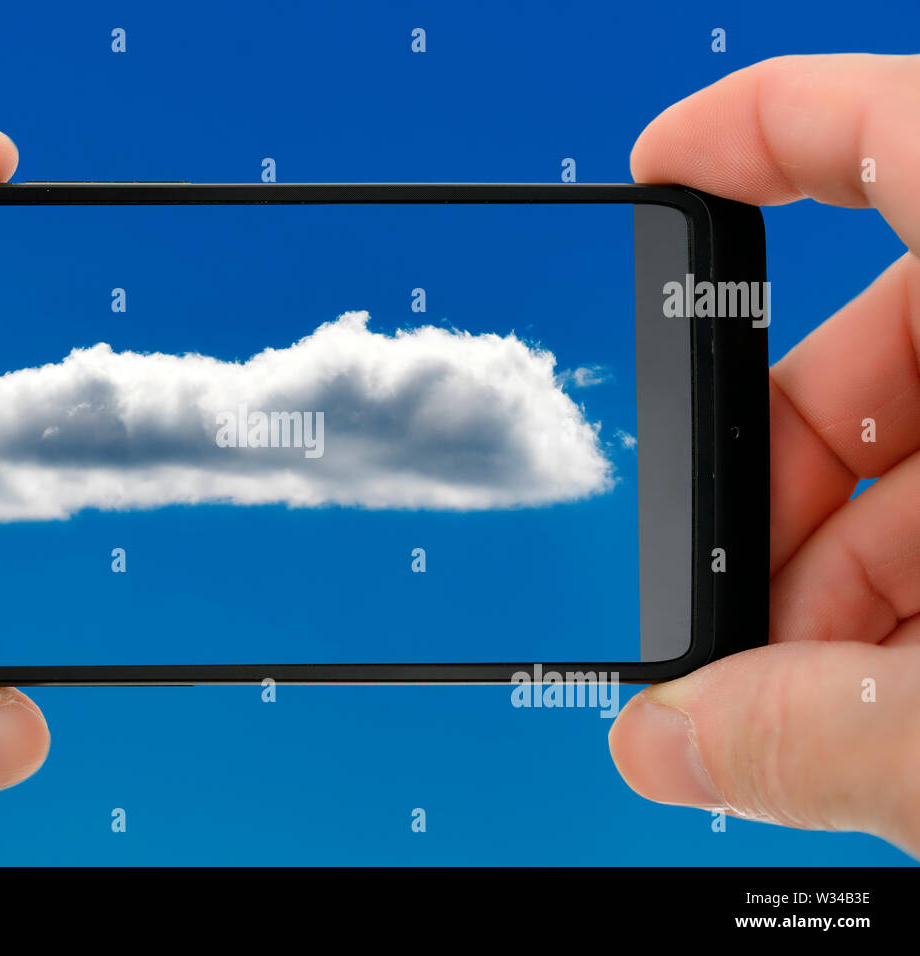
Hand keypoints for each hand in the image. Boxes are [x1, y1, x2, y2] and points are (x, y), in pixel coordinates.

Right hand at [610, 54, 919, 856]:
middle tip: (751, 627)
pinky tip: (913, 707)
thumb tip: (667, 744)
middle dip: (784, 487)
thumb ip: (821, 736)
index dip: (766, 126)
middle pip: (894, 341)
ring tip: (839, 713)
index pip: (900, 123)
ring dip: (864, 578)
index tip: (661, 169)